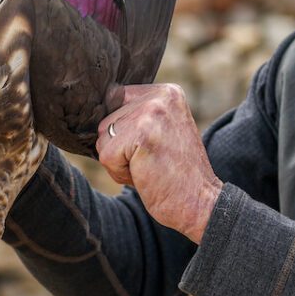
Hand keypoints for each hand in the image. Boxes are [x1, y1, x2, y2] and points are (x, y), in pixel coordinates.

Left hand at [96, 84, 222, 242]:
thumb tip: (93, 109)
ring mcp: (152, 112)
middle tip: (152, 161)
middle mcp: (161, 96)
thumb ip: (136, 115)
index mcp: (167, 92)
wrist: (201, 203)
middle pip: (106, 121)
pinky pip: (106, 156)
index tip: (151, 147)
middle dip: (120, 148)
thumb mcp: (161, 131)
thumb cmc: (175, 174)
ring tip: (149, 167)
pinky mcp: (142, 134)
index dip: (123, 132)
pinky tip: (146, 175)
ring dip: (119, 161)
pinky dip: (120, 174)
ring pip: (103, 138)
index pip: (116, 100)